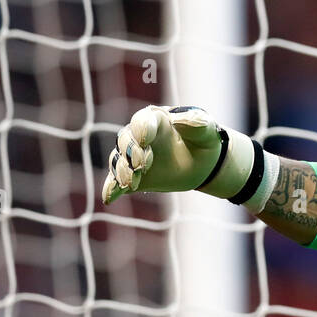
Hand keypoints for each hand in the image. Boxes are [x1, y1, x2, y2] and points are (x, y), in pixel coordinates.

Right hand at [101, 105, 255, 204]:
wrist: (203, 164)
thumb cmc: (203, 140)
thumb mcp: (206, 130)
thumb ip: (195, 122)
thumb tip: (177, 118)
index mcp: (154, 119)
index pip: (141, 121)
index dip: (141, 130)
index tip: (145, 141)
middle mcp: (138, 136)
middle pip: (125, 140)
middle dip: (130, 152)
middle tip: (141, 166)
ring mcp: (132, 156)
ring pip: (118, 160)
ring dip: (122, 171)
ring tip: (131, 183)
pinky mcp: (132, 176)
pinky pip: (116, 182)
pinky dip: (111, 189)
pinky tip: (109, 198)